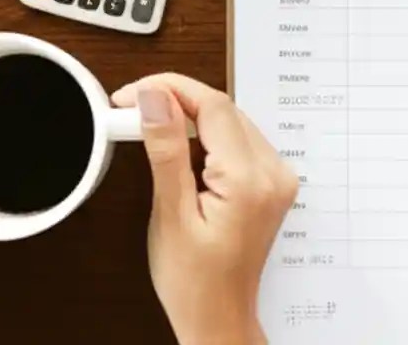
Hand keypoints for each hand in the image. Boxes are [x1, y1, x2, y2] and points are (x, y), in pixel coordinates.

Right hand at [112, 74, 297, 344]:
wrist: (219, 318)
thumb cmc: (193, 282)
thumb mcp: (170, 214)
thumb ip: (165, 150)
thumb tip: (154, 99)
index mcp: (250, 181)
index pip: (213, 106)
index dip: (169, 89)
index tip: (130, 94)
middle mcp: (273, 173)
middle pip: (224, 109)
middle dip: (175, 100)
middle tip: (129, 109)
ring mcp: (277, 177)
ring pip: (231, 120)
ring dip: (190, 116)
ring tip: (147, 127)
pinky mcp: (271, 182)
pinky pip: (238, 140)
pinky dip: (206, 135)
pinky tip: (179, 146)